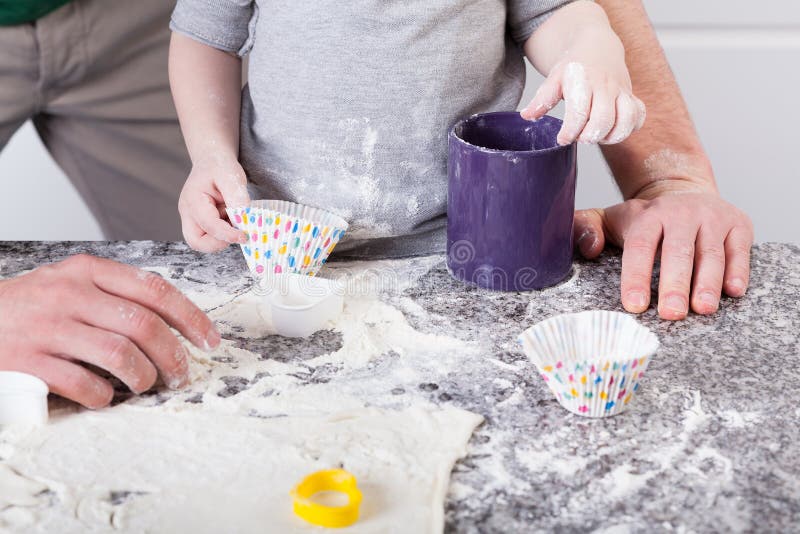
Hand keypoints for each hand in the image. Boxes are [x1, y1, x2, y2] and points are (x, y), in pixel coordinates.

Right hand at [0, 255, 220, 407]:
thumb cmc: (31, 306)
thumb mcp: (71, 283)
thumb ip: (115, 293)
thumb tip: (174, 321)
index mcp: (87, 271)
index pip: (154, 289)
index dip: (191, 317)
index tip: (209, 339)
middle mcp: (70, 294)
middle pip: (143, 325)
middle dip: (173, 354)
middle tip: (181, 373)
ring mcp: (48, 327)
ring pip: (120, 354)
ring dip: (143, 376)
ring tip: (144, 384)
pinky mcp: (29, 361)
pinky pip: (84, 383)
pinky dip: (103, 396)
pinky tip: (103, 396)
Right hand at [179, 156, 250, 251]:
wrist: (212, 160)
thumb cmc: (219, 166)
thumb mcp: (229, 174)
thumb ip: (235, 194)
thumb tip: (244, 214)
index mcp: (193, 200)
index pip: (208, 225)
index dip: (227, 234)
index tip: (244, 236)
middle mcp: (188, 213)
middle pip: (196, 241)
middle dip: (218, 243)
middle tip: (238, 234)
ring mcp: (193, 219)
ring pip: (204, 242)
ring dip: (223, 238)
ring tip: (236, 221)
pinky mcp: (202, 223)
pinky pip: (211, 237)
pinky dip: (225, 234)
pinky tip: (234, 221)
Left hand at [521, 59, 645, 145]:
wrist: (597, 47)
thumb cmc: (574, 67)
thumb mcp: (555, 78)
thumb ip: (542, 98)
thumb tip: (526, 116)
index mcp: (584, 81)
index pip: (579, 111)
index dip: (570, 130)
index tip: (562, 139)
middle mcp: (605, 86)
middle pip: (604, 119)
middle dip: (590, 136)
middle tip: (580, 138)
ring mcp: (621, 91)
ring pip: (627, 119)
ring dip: (612, 136)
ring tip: (597, 137)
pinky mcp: (631, 96)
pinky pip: (639, 115)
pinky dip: (630, 128)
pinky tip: (614, 130)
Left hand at [574, 184, 752, 319]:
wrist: (685, 193)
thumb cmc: (646, 221)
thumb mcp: (611, 218)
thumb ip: (587, 228)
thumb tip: (589, 248)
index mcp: (649, 216)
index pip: (640, 246)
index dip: (636, 276)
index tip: (634, 304)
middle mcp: (682, 213)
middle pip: (678, 252)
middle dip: (674, 284)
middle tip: (671, 313)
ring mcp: (713, 217)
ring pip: (710, 253)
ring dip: (707, 283)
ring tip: (703, 309)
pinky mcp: (739, 224)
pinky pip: (740, 249)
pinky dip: (738, 270)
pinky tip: (732, 291)